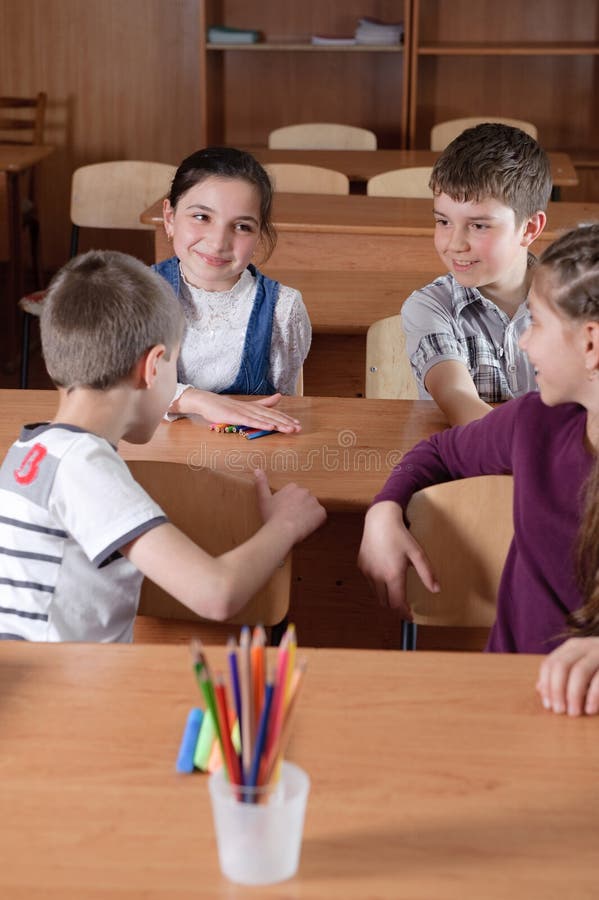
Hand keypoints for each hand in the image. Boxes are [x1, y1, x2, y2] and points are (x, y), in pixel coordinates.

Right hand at [176, 389, 301, 433]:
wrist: (208, 402)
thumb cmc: (227, 407)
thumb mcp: (248, 406)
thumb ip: (264, 403)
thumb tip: (279, 396)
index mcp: (256, 407)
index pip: (274, 414)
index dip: (286, 419)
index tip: (298, 425)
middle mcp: (252, 409)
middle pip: (272, 417)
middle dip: (286, 423)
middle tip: (298, 428)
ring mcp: (244, 412)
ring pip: (264, 419)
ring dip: (277, 424)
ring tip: (289, 429)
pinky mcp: (235, 417)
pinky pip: (250, 422)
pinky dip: (261, 424)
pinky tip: (270, 427)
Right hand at [254, 469, 325, 543]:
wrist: (282, 530)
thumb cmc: (271, 516)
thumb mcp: (263, 499)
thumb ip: (261, 483)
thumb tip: (257, 470)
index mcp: (292, 487)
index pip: (294, 493)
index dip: (290, 503)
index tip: (286, 511)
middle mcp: (305, 491)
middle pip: (305, 500)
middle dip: (301, 507)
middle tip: (292, 518)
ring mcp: (314, 501)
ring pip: (313, 508)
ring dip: (309, 514)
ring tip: (299, 524)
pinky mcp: (321, 512)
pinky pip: (320, 517)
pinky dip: (316, 522)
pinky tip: (306, 527)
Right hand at [358, 501, 438, 619]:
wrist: (380, 520)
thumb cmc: (401, 536)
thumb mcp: (418, 554)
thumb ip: (427, 574)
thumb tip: (436, 590)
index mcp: (393, 575)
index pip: (396, 604)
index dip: (403, 613)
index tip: (409, 617)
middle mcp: (377, 576)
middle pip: (385, 602)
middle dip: (395, 605)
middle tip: (404, 603)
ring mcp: (367, 572)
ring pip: (376, 593)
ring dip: (385, 595)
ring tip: (394, 588)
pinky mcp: (361, 566)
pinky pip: (370, 581)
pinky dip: (377, 583)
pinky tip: (384, 572)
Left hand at [536, 636, 598, 715]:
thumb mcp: (582, 669)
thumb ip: (562, 676)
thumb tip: (539, 688)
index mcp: (572, 647)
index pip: (550, 663)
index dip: (546, 685)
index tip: (548, 705)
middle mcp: (586, 645)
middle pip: (561, 666)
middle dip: (556, 690)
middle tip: (559, 712)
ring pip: (579, 671)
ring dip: (573, 695)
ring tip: (573, 713)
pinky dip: (592, 696)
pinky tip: (590, 709)